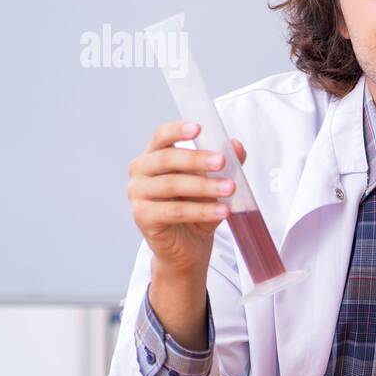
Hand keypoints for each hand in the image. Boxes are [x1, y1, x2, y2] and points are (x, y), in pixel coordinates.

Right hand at [127, 122, 245, 350]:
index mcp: (154, 156)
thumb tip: (238, 147)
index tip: (199, 128)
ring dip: (204, 186)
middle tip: (222, 162)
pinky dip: (201, 211)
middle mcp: (140, 172)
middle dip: (197, 159)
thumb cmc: (197, 208)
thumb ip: (226, 164)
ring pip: (171, 185)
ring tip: (230, 188)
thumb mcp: (214, 183)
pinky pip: (173, 211)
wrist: (188, 247)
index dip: (178, 131)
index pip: (161, 136)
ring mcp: (137, 195)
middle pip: (166, 159)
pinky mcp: (142, 217)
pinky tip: (222, 211)